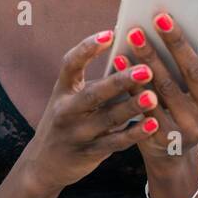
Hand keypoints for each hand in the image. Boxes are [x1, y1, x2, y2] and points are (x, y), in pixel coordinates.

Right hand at [22, 29, 161, 195]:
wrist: (44, 163)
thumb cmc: (70, 120)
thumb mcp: (73, 98)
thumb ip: (98, 82)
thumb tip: (134, 53)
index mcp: (63, 89)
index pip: (70, 64)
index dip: (88, 48)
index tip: (110, 34)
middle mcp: (66, 110)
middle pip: (93, 94)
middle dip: (120, 81)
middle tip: (146, 69)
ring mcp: (77, 133)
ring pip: (107, 119)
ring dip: (131, 108)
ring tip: (152, 97)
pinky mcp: (88, 153)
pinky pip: (114, 142)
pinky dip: (134, 133)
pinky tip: (152, 124)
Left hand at [119, 0, 197, 164]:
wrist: (172, 156)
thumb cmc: (186, 107)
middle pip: (194, 71)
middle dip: (176, 41)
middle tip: (159, 16)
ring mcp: (192, 130)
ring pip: (167, 87)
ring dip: (149, 58)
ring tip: (134, 34)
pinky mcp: (167, 140)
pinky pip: (147, 105)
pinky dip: (133, 82)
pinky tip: (120, 62)